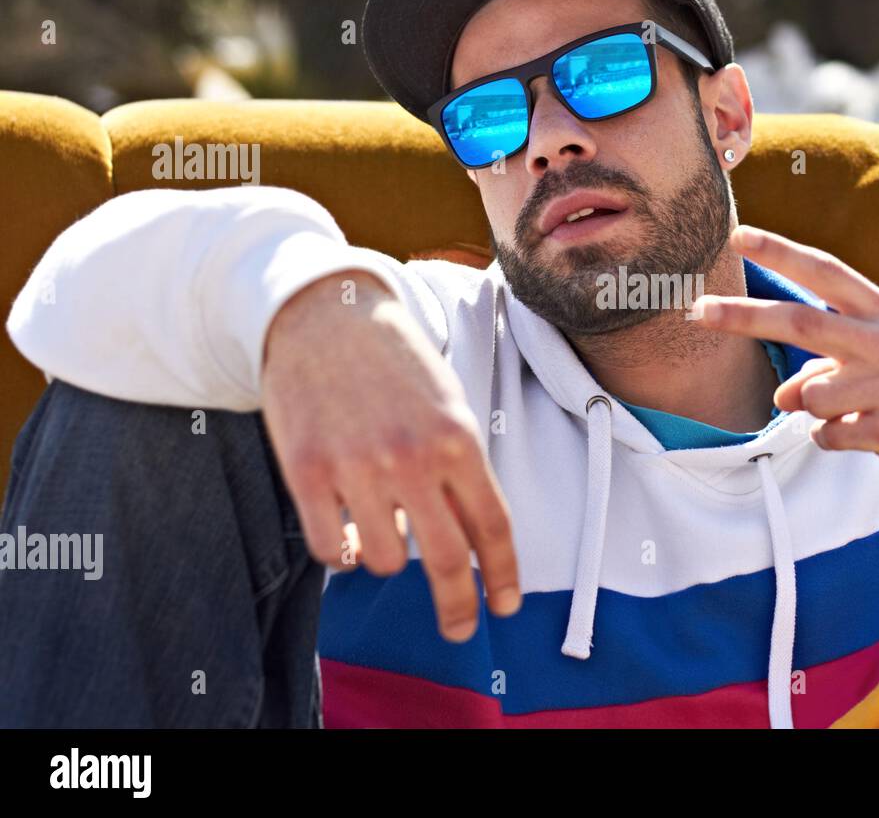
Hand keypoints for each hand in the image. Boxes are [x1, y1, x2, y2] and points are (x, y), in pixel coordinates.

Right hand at [260, 269, 518, 641]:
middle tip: (458, 627)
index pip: (493, 526)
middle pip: (448, 560)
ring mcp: (357, 468)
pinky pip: (333, 551)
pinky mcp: (306, 473)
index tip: (506, 606)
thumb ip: (458, 470)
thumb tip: (465, 542)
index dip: (504, 575)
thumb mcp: (446, 405)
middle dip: (459, 606)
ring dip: (389, 556)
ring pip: (387, 561)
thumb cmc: (393, 363)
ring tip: (382, 525)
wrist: (324, 316)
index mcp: (458, 439)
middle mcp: (413, 458)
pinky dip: (345, 553)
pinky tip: (348, 534)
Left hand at [694, 226, 878, 478]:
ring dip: (809, 406)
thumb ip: (823, 364)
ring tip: (844, 409)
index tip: (738, 235)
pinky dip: (829, 437)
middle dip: (744, 317)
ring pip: (812, 395)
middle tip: (698, 311)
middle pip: (802, 322)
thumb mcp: (876, 356)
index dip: (782, 251)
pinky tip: (858, 432)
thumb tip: (782, 395)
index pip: (826, 271)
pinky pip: (828, 435)